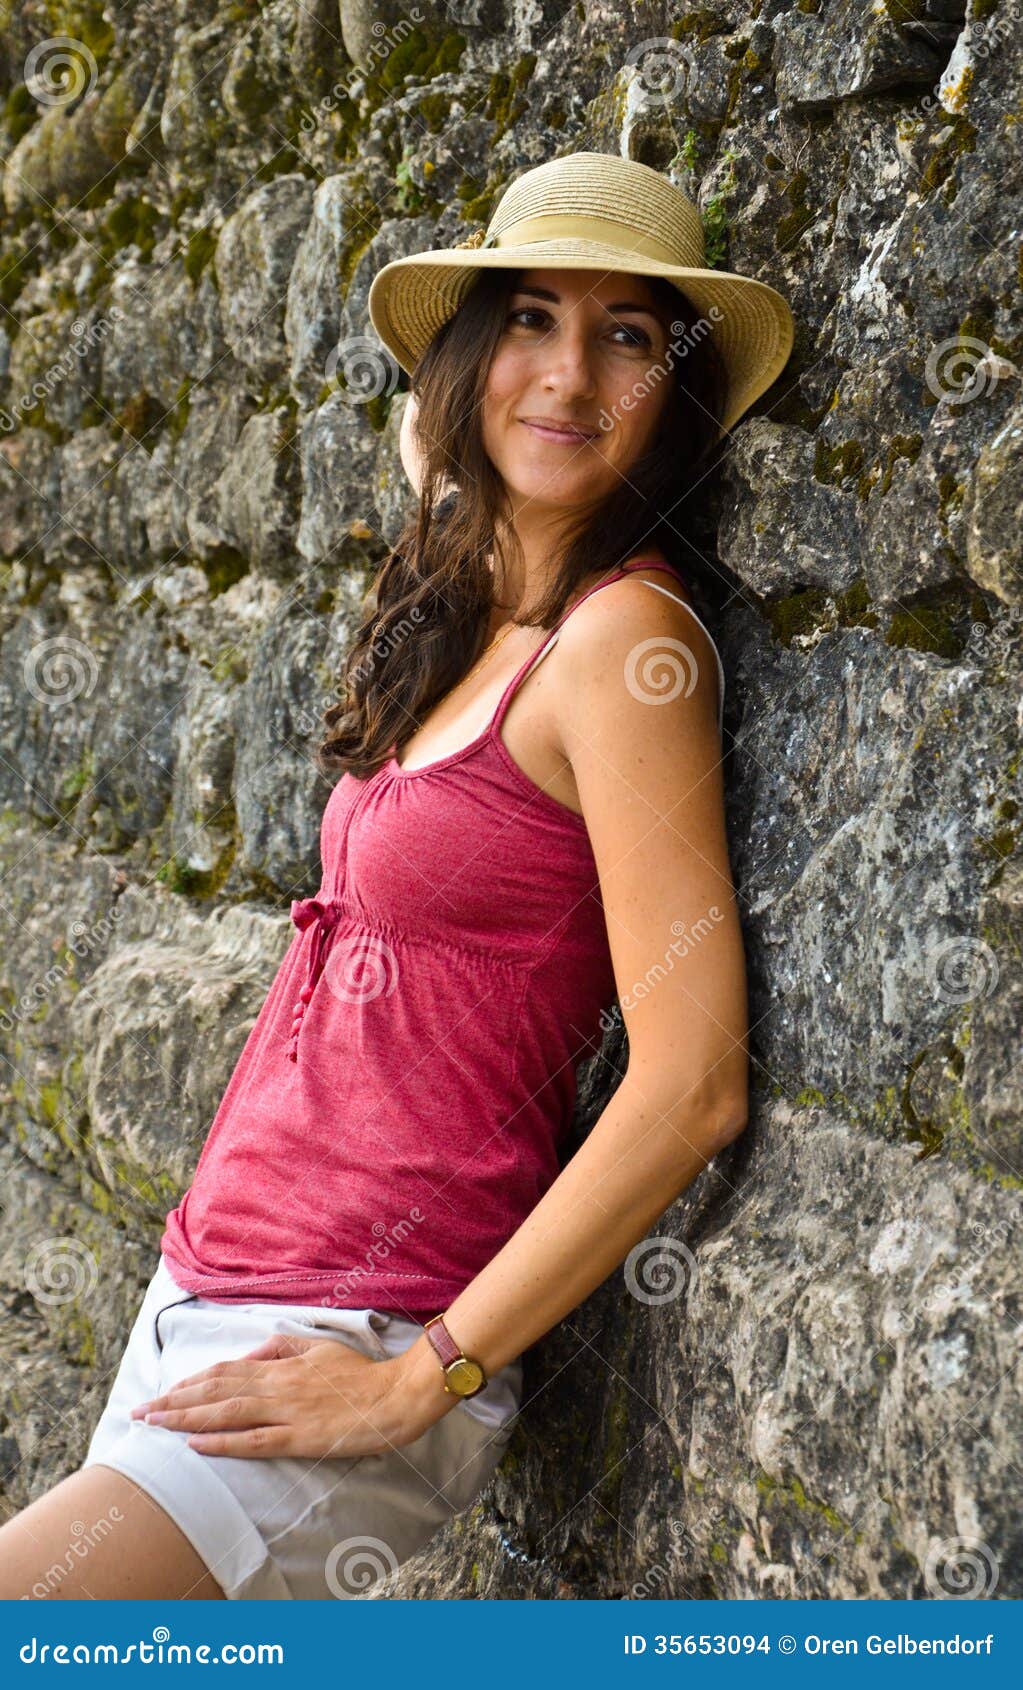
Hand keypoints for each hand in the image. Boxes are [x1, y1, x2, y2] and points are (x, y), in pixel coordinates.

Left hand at [129, 1331, 427, 1459]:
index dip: (192, 1380)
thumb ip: (284, 1346)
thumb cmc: (361, 1373)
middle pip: (216, 1391)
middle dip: (174, 1400)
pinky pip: (253, 1441)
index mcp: (282, 1364)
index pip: (226, 1370)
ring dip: (186, 1417)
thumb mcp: (320, 1347)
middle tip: (141, 1411)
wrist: (394, 1396)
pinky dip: (222, 1441)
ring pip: (227, 1413)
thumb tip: (253, 1352)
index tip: (165, 1390)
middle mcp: (278, 1386)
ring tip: (155, 1424)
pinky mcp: (300, 1438)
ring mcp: (287, 1412)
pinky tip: (197, 1443)